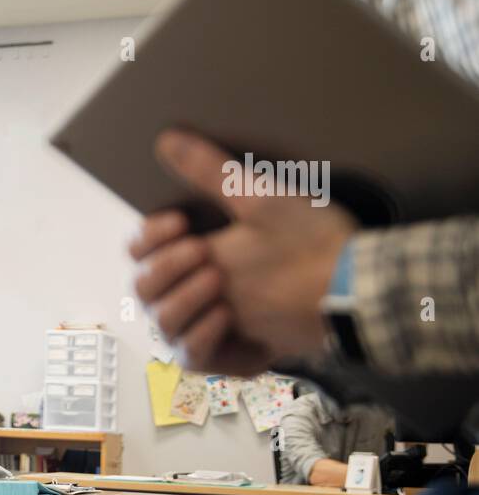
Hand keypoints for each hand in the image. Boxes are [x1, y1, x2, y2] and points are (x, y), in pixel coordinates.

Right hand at [129, 130, 357, 372]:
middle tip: (204, 255)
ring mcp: (210, 327)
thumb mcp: (257, 197)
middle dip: (166, 269)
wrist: (352, 285)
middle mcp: (196, 293)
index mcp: (197, 255)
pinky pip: (191, 356)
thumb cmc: (309, 237)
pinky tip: (225, 317)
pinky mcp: (229, 357)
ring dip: (183, 301)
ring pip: (164, 324)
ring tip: (217, 284)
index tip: (179, 223)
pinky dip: (200, 337)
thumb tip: (167, 137)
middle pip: (143, 290)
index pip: (141, 253)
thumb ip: (208, 170)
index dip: (147, 239)